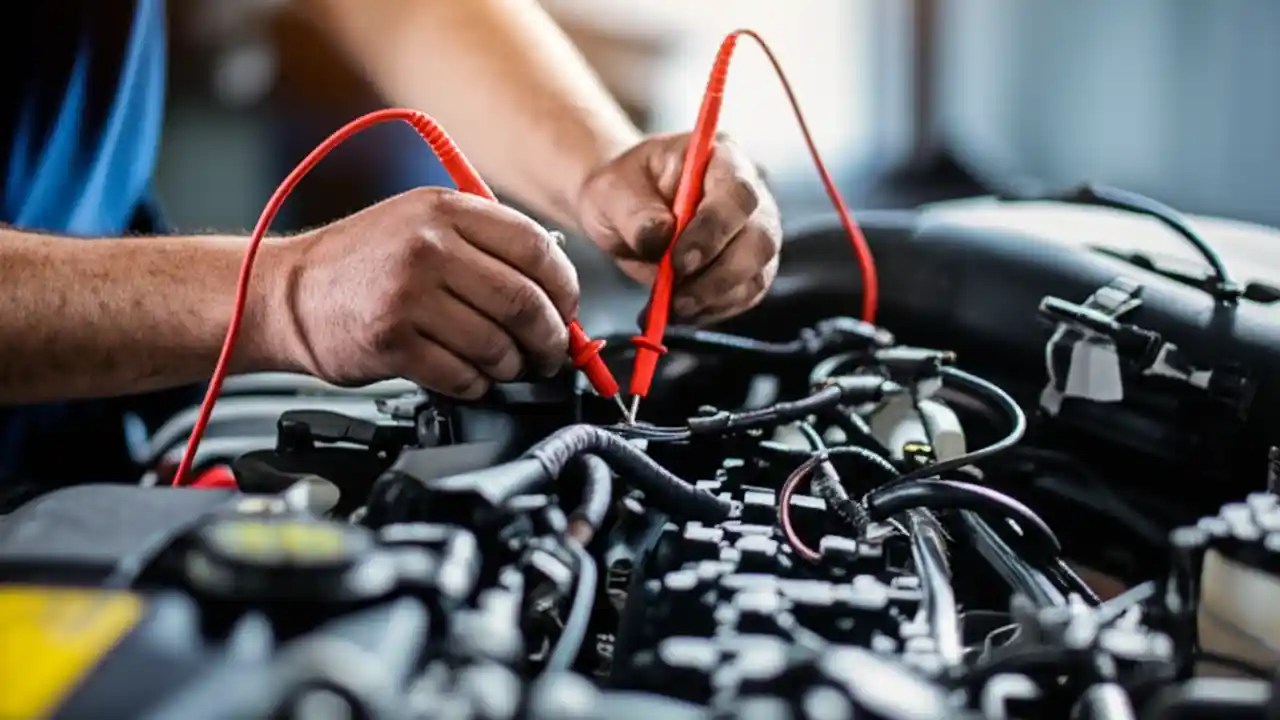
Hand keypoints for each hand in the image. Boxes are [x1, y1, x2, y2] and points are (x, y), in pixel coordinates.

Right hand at [265, 188, 578, 398]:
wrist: (286, 294)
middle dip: (549, 339)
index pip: (537, 249)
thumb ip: (483, 243)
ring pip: (497, 346)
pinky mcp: (391, 343)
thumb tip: (554, 287)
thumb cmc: (362, 263)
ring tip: (505, 366)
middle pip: (525, 303)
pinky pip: (462, 376)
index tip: (567, 311)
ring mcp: (408, 295)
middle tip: (550, 353)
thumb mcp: (420, 224)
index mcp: (445, 209)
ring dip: (511, 367)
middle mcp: (428, 246)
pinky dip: (476, 385)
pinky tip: (468, 377)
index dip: (565, 289)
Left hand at [576, 133, 781, 323]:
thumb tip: (661, 240)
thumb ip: (634, 212)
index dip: (713, 231)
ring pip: (756, 275)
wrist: (622, 210)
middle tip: (675, 298)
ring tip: (669, 308)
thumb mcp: (612, 191)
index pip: (738, 194)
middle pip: (760, 240)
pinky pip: (743, 297)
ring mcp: (754, 234)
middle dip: (719, 276)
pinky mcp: (747, 269)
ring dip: (713, 299)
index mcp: (721, 159)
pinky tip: (678, 312)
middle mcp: (750, 196)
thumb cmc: (621, 190)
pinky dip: (711, 311)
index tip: (678, 261)